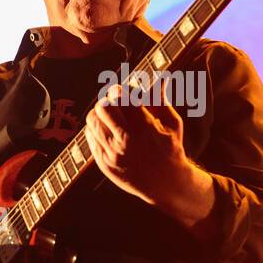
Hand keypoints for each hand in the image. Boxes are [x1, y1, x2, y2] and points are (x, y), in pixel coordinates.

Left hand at [85, 85, 215, 226]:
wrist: (166, 184)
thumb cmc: (171, 149)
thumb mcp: (172, 124)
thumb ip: (161, 100)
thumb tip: (161, 77)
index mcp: (145, 129)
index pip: (122, 98)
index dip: (119, 90)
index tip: (121, 91)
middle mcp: (127, 142)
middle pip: (103, 107)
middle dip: (107, 100)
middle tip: (113, 101)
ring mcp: (113, 154)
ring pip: (93, 121)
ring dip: (99, 113)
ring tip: (109, 115)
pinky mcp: (104, 164)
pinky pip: (90, 137)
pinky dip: (95, 129)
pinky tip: (107, 130)